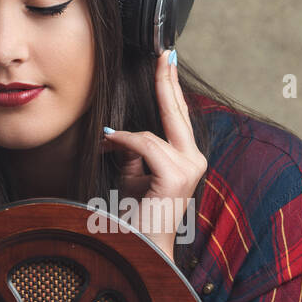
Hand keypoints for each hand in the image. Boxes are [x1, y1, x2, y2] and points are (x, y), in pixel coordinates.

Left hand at [99, 48, 206, 262]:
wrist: (141, 248)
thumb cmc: (135, 215)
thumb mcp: (133, 176)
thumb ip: (134, 151)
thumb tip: (119, 132)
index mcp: (187, 159)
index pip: (178, 116)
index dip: (171, 86)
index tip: (166, 58)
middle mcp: (194, 161)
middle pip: (176, 112)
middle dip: (166, 80)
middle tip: (162, 53)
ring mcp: (188, 168)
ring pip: (151, 134)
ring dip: (124, 139)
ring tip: (107, 145)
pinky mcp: (175, 175)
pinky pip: (144, 144)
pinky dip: (125, 144)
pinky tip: (111, 144)